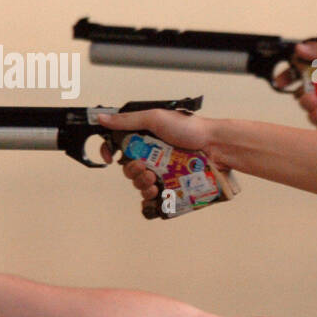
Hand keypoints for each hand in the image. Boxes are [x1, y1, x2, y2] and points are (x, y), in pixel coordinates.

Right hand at [96, 108, 218, 206]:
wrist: (215, 145)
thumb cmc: (189, 128)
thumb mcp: (155, 119)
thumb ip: (127, 120)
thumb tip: (102, 118)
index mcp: (144, 138)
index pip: (118, 147)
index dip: (109, 152)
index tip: (108, 158)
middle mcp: (151, 155)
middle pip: (129, 169)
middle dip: (132, 171)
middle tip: (143, 168)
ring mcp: (162, 171)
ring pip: (140, 184)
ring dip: (141, 184)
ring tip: (153, 180)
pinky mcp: (172, 184)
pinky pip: (155, 197)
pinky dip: (151, 198)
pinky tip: (156, 193)